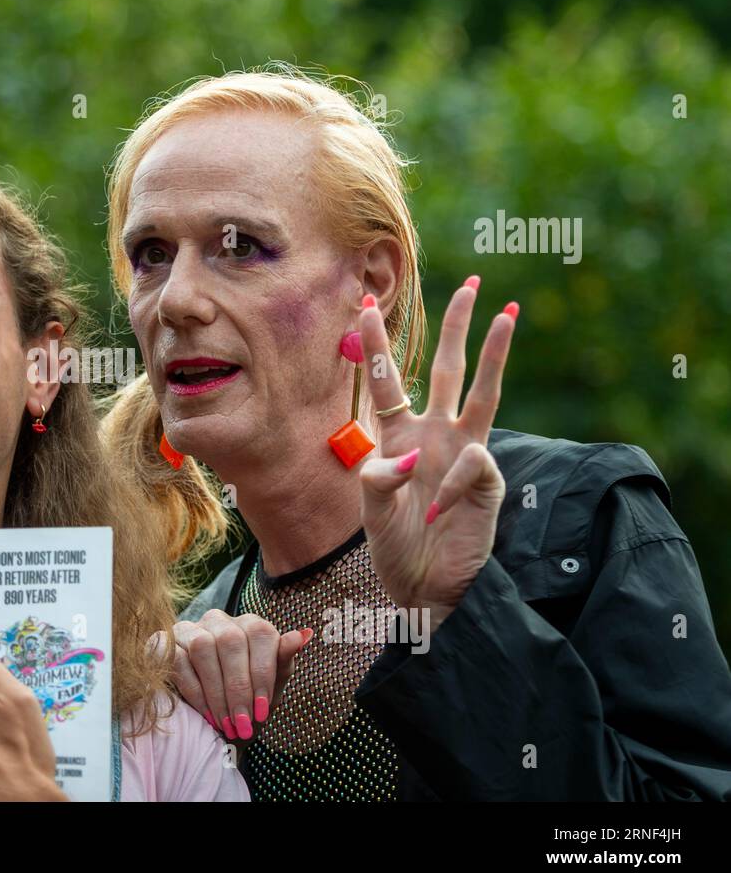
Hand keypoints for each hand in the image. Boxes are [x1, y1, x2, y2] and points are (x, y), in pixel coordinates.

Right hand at [158, 611, 312, 739]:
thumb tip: (303, 634)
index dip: (262, 674)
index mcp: (249, 625)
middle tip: (243, 724)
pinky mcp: (163, 642)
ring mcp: (188, 628)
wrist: (210, 722)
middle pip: (230, 641)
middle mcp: (218, 620)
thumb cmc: (244, 701)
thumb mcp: (269, 689)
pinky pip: (177, 659)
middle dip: (239, 688)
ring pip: (202, 647)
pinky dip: (195, 692)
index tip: (263, 711)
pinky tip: (207, 715)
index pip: (260, 634)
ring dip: (216, 691)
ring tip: (226, 723)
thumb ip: (282, 661)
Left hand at [356, 278, 515, 628]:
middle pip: (447, 370)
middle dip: (456, 327)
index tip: (366, 303)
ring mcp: (463, 454)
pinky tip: (438, 510)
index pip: (387, 380)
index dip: (377, 344)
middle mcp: (433, 435)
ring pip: (482, 392)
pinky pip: (471, 463)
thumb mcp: (370, 510)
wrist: (425, 588)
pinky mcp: (486, 479)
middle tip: (469, 284)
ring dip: (494, 353)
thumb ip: (378, 479)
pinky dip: (450, 484)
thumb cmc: (395, 547)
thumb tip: (410, 458)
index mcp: (398, 436)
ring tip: (506, 313)